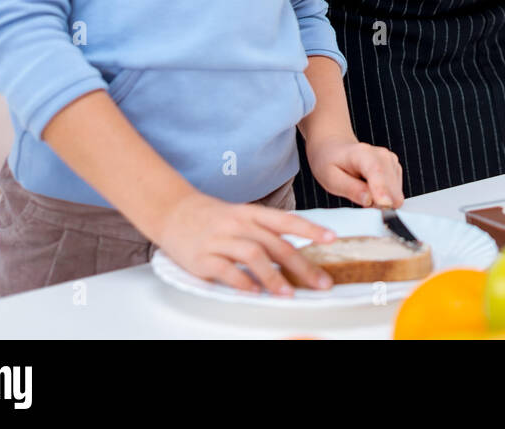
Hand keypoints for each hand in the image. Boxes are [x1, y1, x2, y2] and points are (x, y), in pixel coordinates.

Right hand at [155, 189, 338, 294]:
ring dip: (273, 276)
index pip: (286, 220)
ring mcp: (220, 239)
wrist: (173, 211)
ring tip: (288, 293)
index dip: (310, 229)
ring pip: (252, 255)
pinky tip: (254, 293)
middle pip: (275, 243)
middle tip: (320, 283)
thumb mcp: (242, 216)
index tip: (332, 239)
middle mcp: (239, 224)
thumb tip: (297, 251)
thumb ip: (266, 231)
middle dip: (301, 265)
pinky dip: (241, 282)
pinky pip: (224, 269)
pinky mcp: (202, 257)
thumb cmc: (213, 217)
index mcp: (252, 213)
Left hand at [307, 136, 404, 208]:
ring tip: (363, 193)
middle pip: (391, 186)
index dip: (382, 189)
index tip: (384, 204)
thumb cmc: (331, 163)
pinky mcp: (396, 168)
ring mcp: (391, 161)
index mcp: (362, 154)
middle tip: (361, 202)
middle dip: (380, 203)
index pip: (376, 171)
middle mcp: (382, 155)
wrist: (335, 148)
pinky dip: (385, 197)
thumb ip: (350, 189)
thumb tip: (369, 200)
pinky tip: (370, 191)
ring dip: (382, 201)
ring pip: (396, 193)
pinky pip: (396, 193)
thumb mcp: (331, 179)